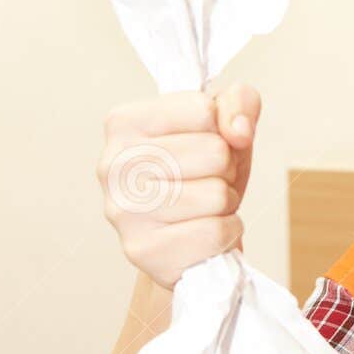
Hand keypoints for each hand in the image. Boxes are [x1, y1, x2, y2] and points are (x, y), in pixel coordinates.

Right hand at [98, 83, 260, 287]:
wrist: (191, 241)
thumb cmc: (204, 177)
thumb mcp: (225, 130)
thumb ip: (240, 103)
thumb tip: (239, 131)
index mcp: (124, 122)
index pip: (203, 110)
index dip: (222, 131)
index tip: (205, 147)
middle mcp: (113, 164)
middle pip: (215, 152)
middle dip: (226, 170)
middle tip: (206, 182)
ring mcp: (123, 210)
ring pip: (217, 194)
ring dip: (226, 203)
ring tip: (204, 208)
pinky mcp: (143, 250)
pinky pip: (215, 233)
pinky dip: (226, 233)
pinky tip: (205, 234)